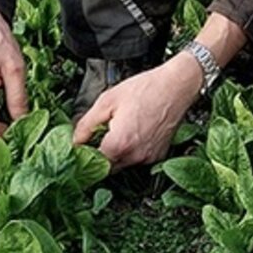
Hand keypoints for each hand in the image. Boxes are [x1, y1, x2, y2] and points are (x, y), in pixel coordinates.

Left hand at [72, 53, 199, 169]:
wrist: (177, 85)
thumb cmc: (146, 89)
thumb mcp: (107, 100)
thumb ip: (87, 124)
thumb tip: (75, 140)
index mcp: (119, 144)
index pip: (92, 162)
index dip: (83, 155)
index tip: (80, 147)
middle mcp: (135, 156)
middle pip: (107, 167)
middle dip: (99, 156)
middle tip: (95, 138)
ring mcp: (148, 158)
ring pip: (122, 164)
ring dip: (115, 153)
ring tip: (116, 131)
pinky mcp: (158, 156)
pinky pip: (137, 159)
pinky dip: (130, 151)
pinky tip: (131, 132)